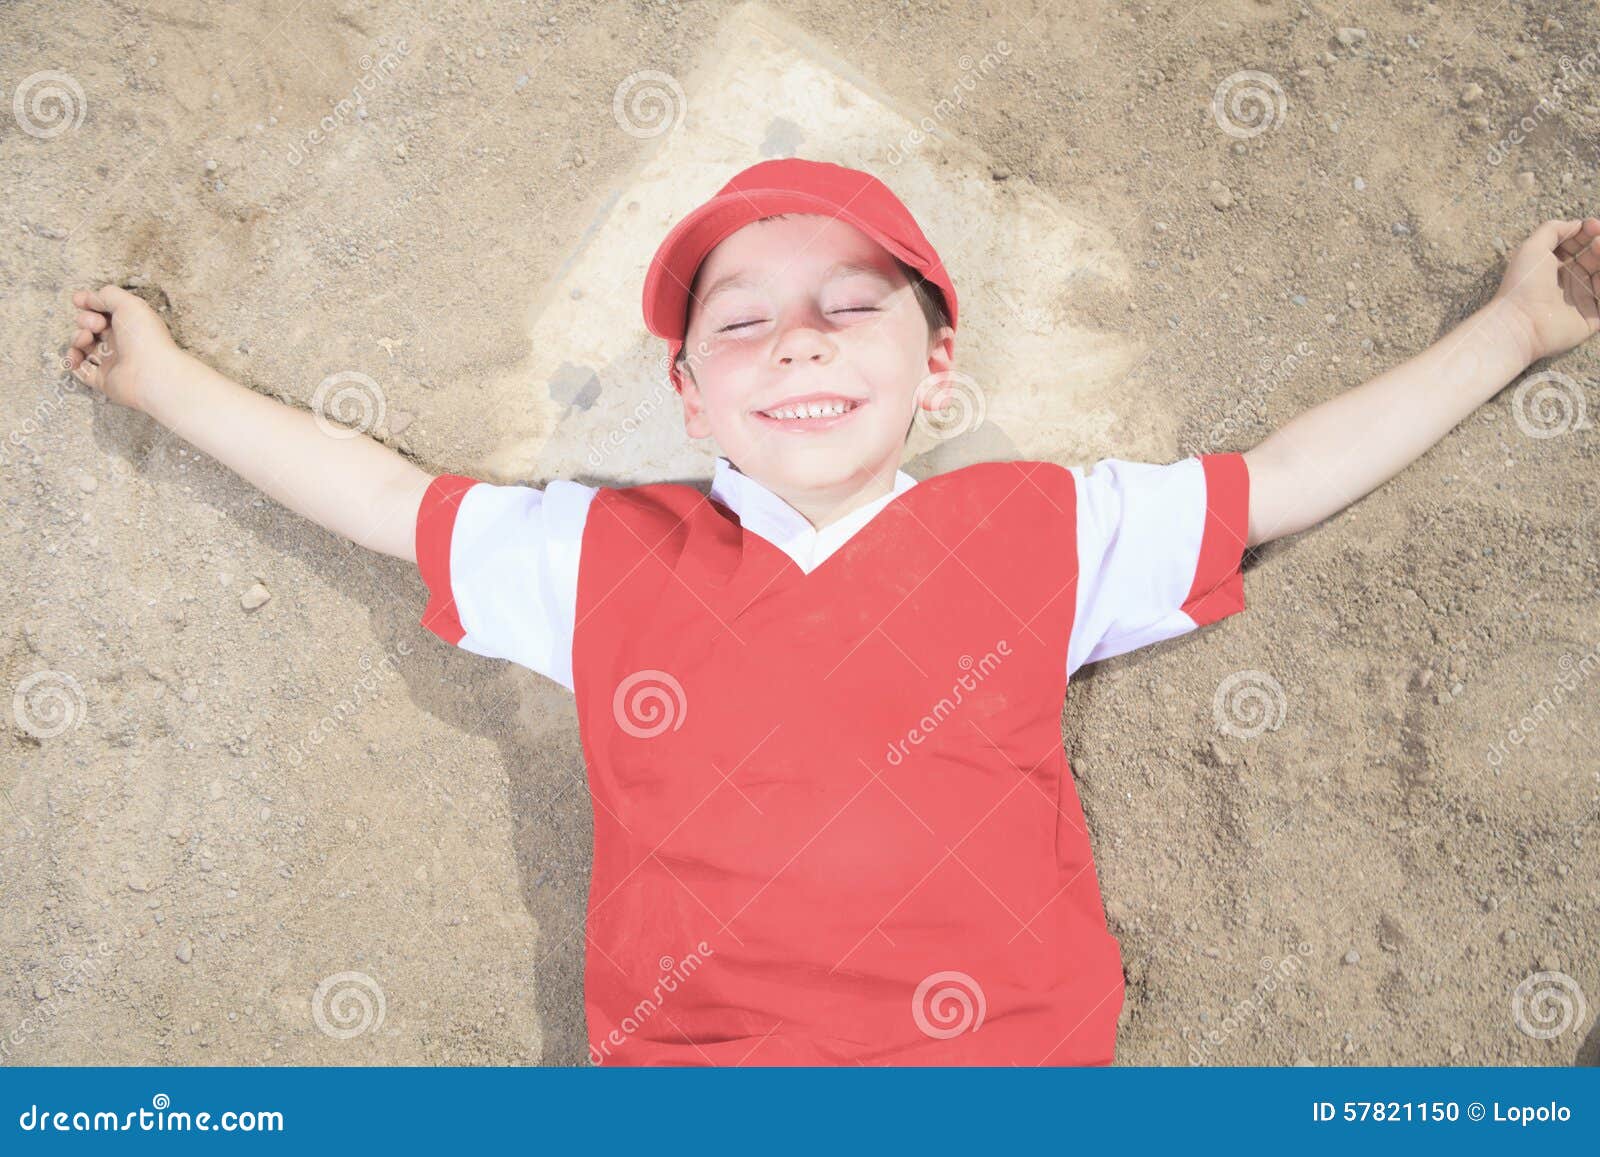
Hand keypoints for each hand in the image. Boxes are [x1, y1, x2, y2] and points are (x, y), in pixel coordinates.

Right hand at [64, 284, 183, 410]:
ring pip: (83, 346)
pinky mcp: (104, 380)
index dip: (89, 303)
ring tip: (85, 339)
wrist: (152, 375)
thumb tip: (88, 298)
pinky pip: (81, 370)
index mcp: (128, 323)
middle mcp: (120, 342)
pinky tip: (75, 358)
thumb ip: (107, 295)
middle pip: (90, 327)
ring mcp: (112, 361)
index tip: (79, 301)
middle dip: (85, 320)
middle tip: (96, 325)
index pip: (103, 310)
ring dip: (77, 338)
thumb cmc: (144, 337)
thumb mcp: (129, 305)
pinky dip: (73, 362)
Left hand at [1490, 217, 1599, 364]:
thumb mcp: (1532, 247)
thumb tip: (1578, 224)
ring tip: (1598, 251)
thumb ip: (1553, 229)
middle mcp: (1568, 282)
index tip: (1592, 225)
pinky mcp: (1591, 319)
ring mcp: (1581, 300)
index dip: (1588, 232)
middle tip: (1597, 242)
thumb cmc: (1523, 284)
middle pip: (1595, 257)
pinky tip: (1599, 277)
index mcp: (1553, 266)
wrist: (1520, 322)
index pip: (1579, 244)